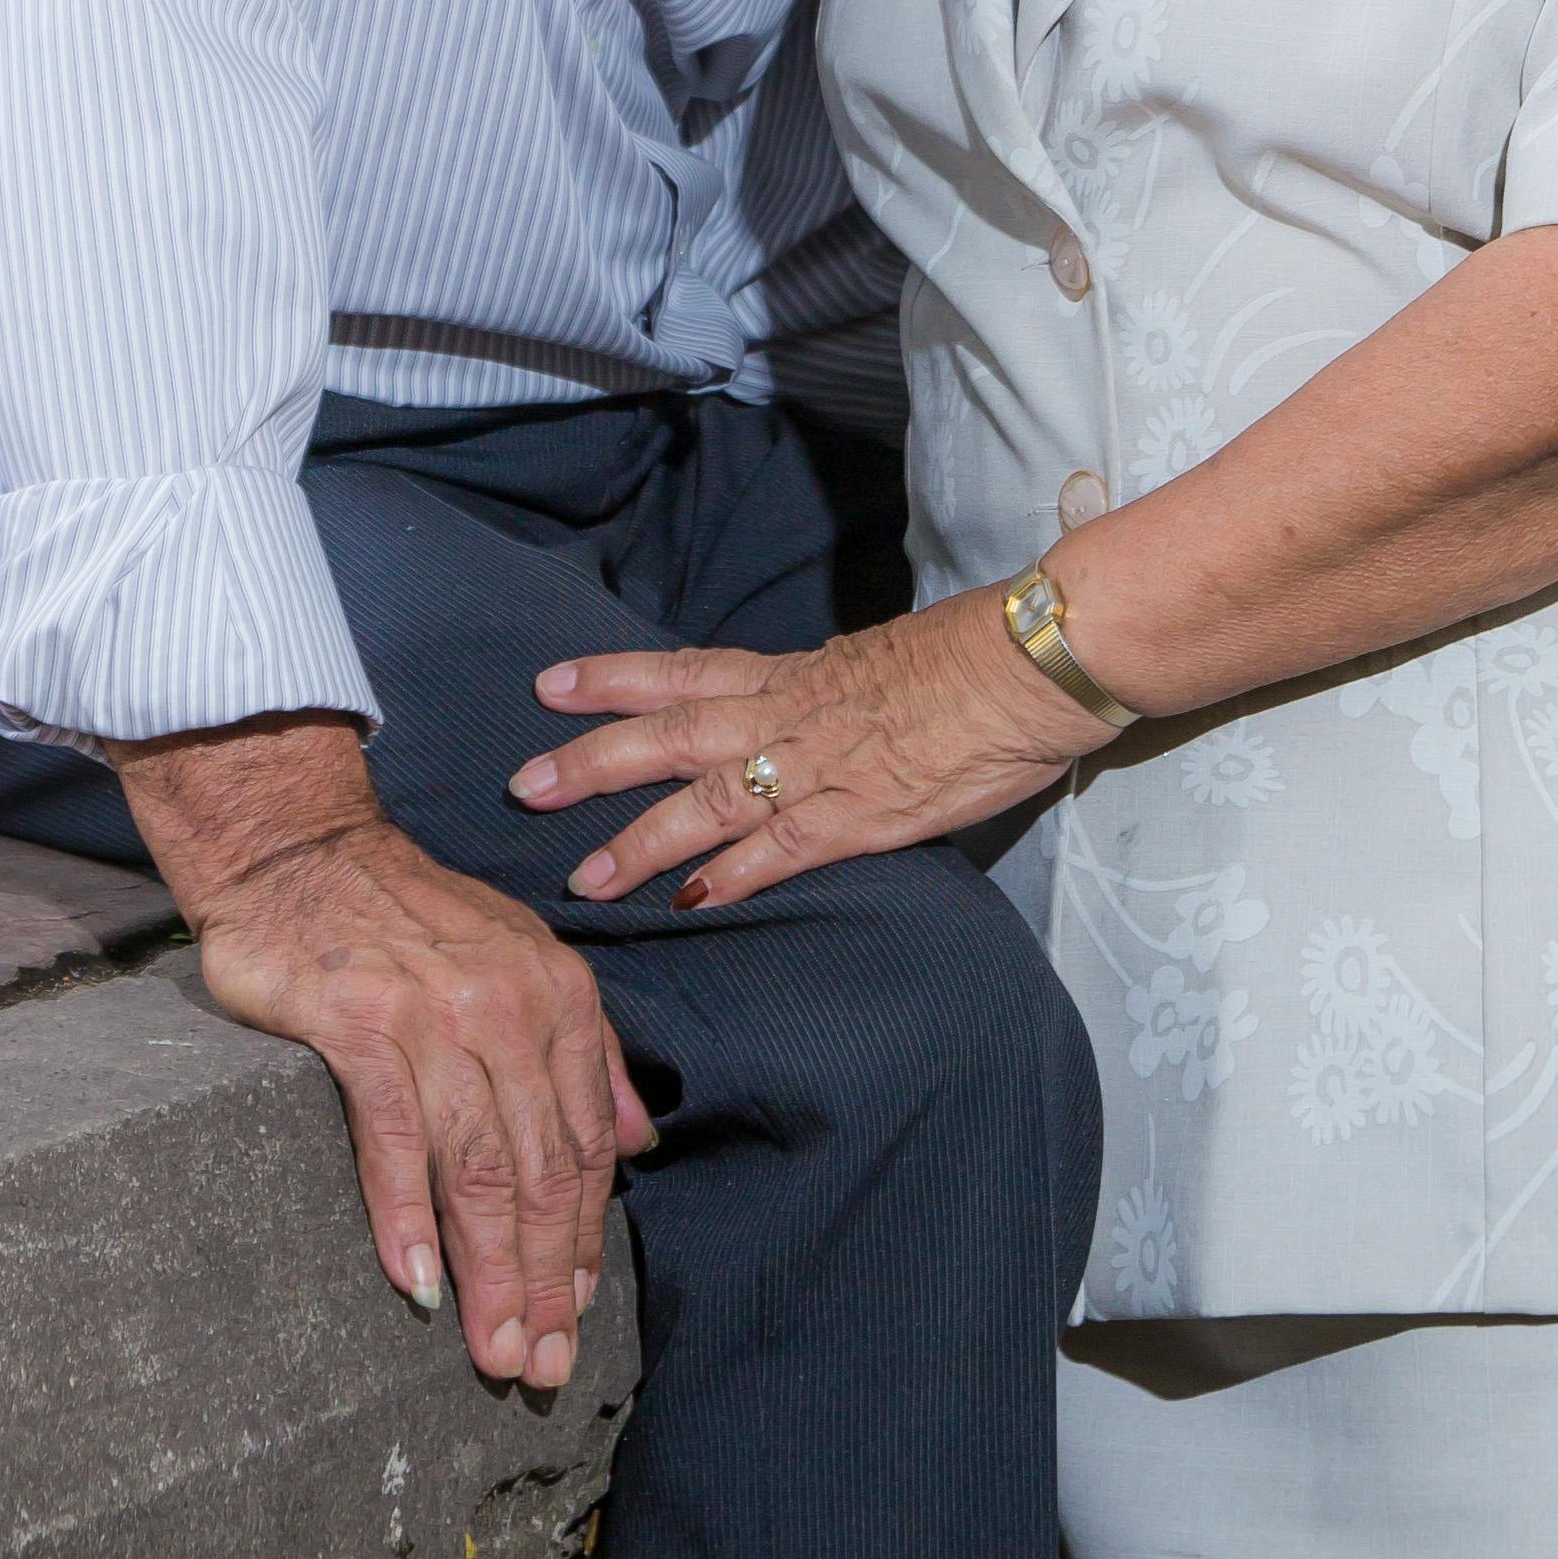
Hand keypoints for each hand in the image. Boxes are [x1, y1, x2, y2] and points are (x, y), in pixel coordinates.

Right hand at [110, 718, 651, 1393]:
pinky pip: (395, 1138)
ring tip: (493, 1349)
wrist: (302, 854)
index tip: (578, 1314)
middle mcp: (509, 1006)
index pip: (584, 1142)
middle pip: (539, 1169)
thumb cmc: (409, 922)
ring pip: (478, 1166)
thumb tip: (638, 1144)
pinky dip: (406, 1217)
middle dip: (546, 1279)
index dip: (583, 1238)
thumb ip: (583, 1054)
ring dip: (491, 1270)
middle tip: (542, 1364)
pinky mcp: (362, 1024)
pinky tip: (419, 1284)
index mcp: (557, 996)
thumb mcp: (519, 965)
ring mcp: (436, 1015)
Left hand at [510, 595, 1105, 909]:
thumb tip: (817, 713)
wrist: (1033, 661)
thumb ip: (836, 693)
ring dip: (641, 838)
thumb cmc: (977, 654)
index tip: (550, 683)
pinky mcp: (862, 814)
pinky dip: (733, 877)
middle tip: (524, 783)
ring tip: (583, 876)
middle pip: (670, 733)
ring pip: (707, 800)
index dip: (615, 678)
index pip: (686, 668)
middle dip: (594, 759)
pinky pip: (782, 849)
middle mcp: (790, 713)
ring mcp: (820, 765)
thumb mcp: (886, 660)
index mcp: (796, 672)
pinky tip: (691, 904)